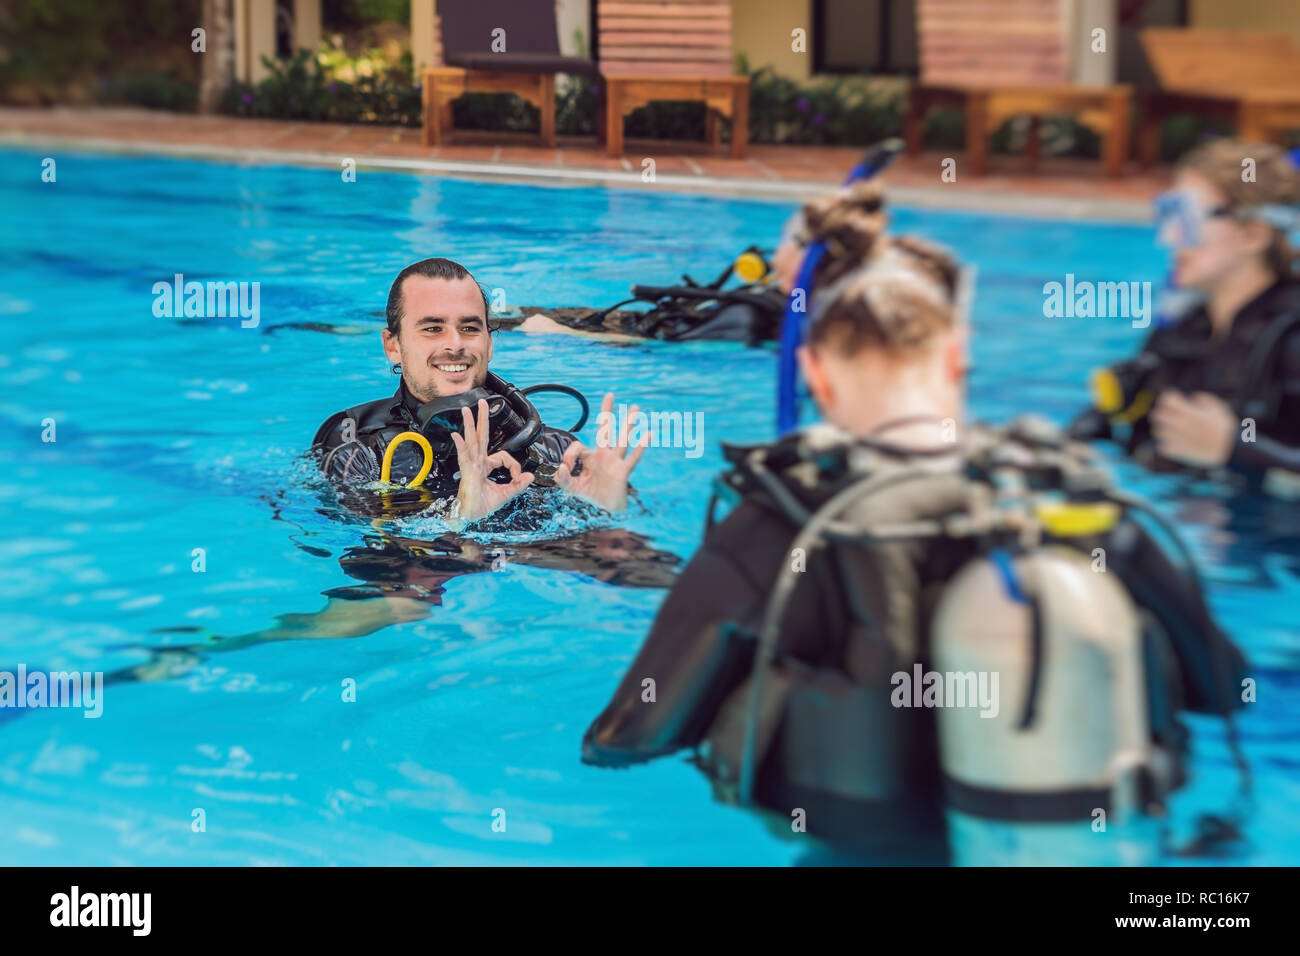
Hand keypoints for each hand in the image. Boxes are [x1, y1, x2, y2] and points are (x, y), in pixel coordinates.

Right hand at [450, 399, 533, 520]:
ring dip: (469, 424)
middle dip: (481, 419)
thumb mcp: (506, 494)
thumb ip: (518, 485)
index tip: (519, 477)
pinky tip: (457, 435)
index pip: (503, 456)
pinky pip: (464, 456)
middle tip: (481, 403)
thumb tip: (530, 476)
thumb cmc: (482, 505)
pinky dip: (461, 446)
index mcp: (485, 466)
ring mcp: (471, 466)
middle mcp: (477, 462)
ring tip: (467, 410)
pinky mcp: (467, 472)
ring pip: (472, 441)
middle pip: (481, 436)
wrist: (470, 516)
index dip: (515, 465)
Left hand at [555, 392, 648, 511]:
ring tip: (636, 408)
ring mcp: (614, 462)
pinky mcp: (622, 472)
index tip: (566, 467)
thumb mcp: (571, 488)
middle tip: (610, 395)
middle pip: (605, 430)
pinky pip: (633, 458)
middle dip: (607, 412)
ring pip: (622, 439)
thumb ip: (563, 479)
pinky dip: (641, 447)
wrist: (604, 512)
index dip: (570, 454)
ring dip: (628, 424)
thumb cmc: (591, 498)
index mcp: (590, 458)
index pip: (579, 446)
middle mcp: (603, 456)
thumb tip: (560, 468)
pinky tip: (648, 434)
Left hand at [1150, 391, 1237, 467]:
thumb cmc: (1226, 429)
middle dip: (1161, 413)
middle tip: (1168, 415)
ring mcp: (1178, 438)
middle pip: (1157, 415)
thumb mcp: (1219, 408)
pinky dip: (1166, 445)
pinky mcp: (1178, 451)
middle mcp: (1181, 424)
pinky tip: (1174, 443)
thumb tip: (1193, 398)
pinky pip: (1162, 447)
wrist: (1230, 451)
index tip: (1172, 401)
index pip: (1167, 400)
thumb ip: (1205, 399)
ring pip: (1157, 431)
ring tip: (1171, 430)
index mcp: (1190, 413)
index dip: (1168, 399)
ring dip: (1162, 429)